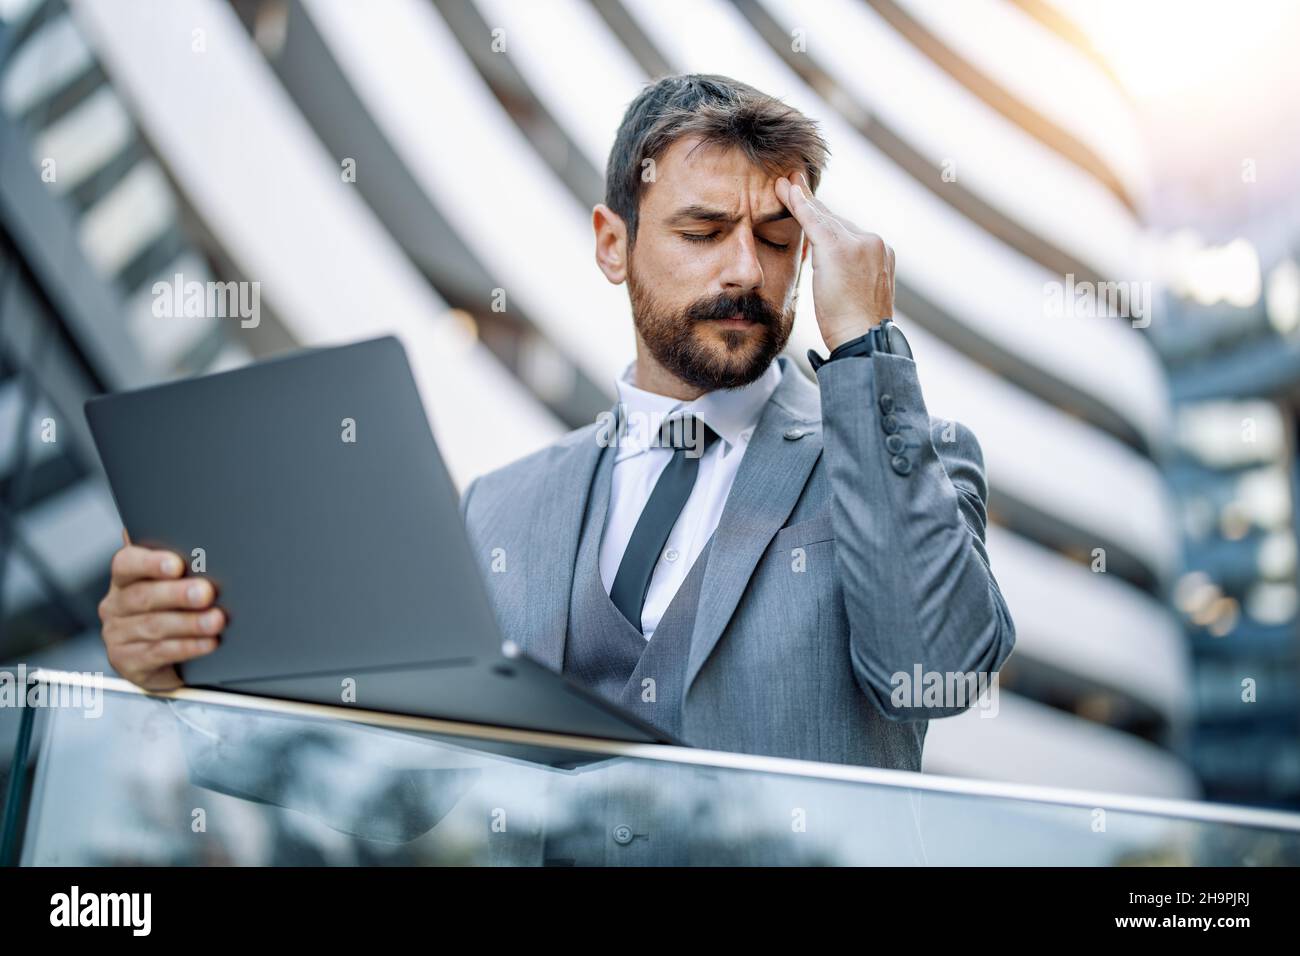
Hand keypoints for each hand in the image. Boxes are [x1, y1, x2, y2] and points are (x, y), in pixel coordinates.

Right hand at [98, 530, 223, 689]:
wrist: (166, 659)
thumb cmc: (175, 610)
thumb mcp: (175, 584)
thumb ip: (179, 562)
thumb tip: (204, 533)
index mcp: (125, 579)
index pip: (126, 563)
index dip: (149, 563)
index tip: (176, 565)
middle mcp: (115, 605)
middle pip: (144, 596)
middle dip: (178, 594)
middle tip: (206, 593)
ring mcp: (117, 635)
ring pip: (154, 626)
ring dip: (189, 623)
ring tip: (216, 620)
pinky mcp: (127, 662)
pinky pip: (158, 653)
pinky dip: (188, 647)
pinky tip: (209, 643)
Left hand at [775, 171, 894, 350]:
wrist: (862, 340)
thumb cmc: (854, 329)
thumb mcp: (855, 296)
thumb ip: (847, 275)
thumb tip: (831, 270)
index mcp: (880, 254)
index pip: (846, 231)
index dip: (824, 218)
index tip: (809, 205)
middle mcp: (873, 242)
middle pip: (836, 221)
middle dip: (812, 204)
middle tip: (793, 181)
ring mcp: (860, 242)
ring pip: (825, 219)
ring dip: (802, 200)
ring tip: (786, 182)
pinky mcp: (840, 248)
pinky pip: (815, 222)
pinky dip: (799, 205)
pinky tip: (786, 190)